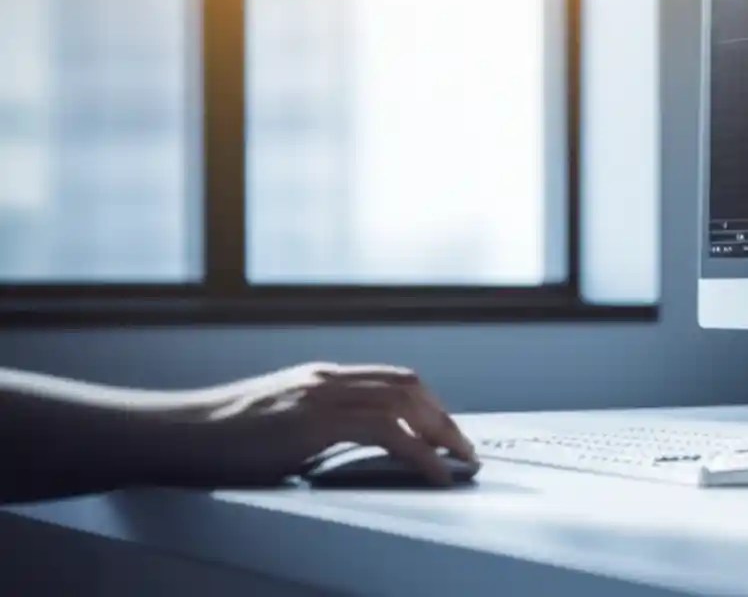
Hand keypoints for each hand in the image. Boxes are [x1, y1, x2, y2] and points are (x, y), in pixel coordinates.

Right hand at [177, 362, 475, 486]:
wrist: (177, 433)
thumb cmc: (219, 438)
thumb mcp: (276, 424)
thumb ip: (313, 428)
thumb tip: (346, 452)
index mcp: (320, 378)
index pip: (392, 380)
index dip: (428, 404)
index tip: (447, 432)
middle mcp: (327, 378)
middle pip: (407, 386)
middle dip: (444, 417)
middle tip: (465, 450)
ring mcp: (321, 394)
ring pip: (403, 402)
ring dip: (441, 432)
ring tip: (460, 462)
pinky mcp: (314, 420)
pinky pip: (386, 431)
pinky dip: (419, 452)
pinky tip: (433, 473)